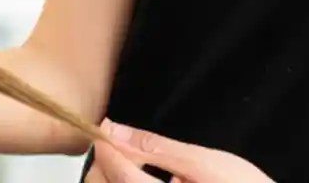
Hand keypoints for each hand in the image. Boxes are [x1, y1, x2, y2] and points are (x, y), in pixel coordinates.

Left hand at [88, 120, 274, 182]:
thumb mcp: (203, 163)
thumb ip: (156, 148)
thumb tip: (118, 131)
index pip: (119, 175)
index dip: (107, 149)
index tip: (105, 130)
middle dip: (108, 166)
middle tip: (118, 144)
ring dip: (118, 178)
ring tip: (133, 161)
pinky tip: (152, 179)